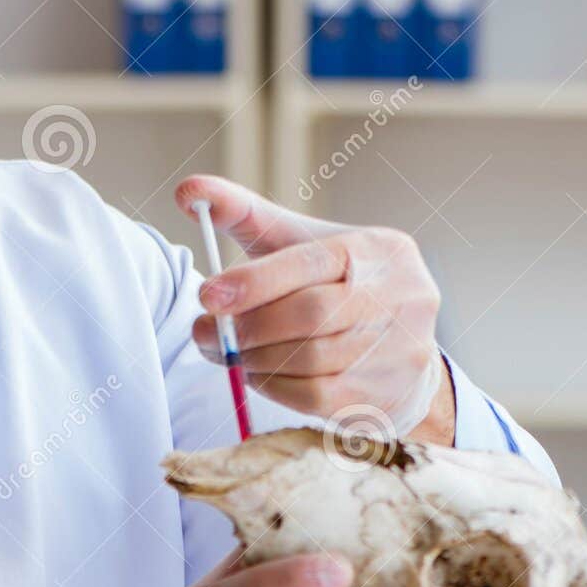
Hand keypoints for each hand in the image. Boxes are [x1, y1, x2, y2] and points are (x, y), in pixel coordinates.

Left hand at [175, 174, 452, 442]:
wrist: (396, 353)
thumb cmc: (331, 287)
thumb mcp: (296, 243)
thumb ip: (244, 214)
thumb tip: (186, 190)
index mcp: (379, 247)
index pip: (311, 261)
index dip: (254, 281)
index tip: (206, 295)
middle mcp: (401, 294)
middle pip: (311, 314)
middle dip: (248, 326)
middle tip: (205, 332)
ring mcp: (400, 347)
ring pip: (310, 359)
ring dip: (254, 358)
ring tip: (229, 352)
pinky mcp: (385, 393)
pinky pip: (315, 396)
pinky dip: (273, 385)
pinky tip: (256, 373)